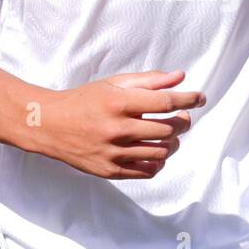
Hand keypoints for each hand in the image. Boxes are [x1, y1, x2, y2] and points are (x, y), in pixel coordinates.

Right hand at [40, 69, 204, 178]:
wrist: (49, 125)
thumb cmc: (85, 100)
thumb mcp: (113, 84)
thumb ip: (149, 81)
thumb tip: (181, 77)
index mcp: (118, 102)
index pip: (165, 102)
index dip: (188, 99)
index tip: (200, 97)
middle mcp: (116, 128)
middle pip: (167, 129)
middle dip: (182, 122)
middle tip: (182, 117)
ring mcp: (112, 152)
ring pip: (160, 152)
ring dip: (172, 143)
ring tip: (170, 136)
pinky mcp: (109, 170)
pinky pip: (146, 171)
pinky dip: (158, 162)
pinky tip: (155, 152)